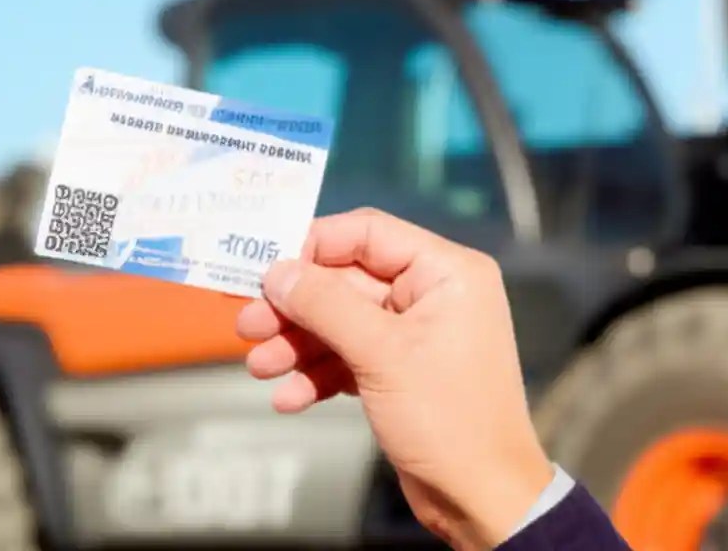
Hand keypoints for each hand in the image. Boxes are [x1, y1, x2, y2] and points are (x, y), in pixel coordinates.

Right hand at [235, 208, 553, 549]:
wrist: (480, 495)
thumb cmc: (452, 420)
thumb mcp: (381, 354)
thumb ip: (326, 305)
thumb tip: (279, 271)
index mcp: (447, 272)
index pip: (368, 233)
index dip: (312, 245)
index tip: (264, 267)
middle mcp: (434, 295)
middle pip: (346, 279)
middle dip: (295, 305)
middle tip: (247, 323)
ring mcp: (417, 334)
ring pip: (341, 322)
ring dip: (297, 342)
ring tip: (260, 365)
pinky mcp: (401, 371)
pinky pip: (349, 357)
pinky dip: (318, 373)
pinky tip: (289, 396)